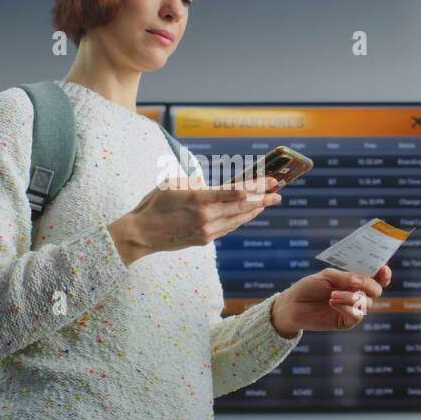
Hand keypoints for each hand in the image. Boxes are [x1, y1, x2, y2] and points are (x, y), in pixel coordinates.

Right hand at [110, 173, 280, 263]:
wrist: (142, 233)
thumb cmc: (154, 204)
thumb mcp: (173, 183)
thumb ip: (196, 183)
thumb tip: (212, 187)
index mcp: (199, 198)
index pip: (236, 191)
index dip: (257, 186)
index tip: (270, 180)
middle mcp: (207, 216)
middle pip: (242, 206)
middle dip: (263, 198)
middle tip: (278, 192)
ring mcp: (207, 230)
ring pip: (238, 219)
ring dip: (255, 210)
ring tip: (269, 202)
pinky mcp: (204, 239)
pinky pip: (228, 227)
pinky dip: (241, 219)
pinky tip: (249, 214)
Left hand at [273, 265, 392, 333]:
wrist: (293, 304)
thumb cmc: (310, 286)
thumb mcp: (328, 276)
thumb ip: (346, 277)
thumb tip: (361, 281)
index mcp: (355, 280)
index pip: (376, 277)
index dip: (384, 274)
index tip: (383, 269)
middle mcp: (357, 293)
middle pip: (376, 290)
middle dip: (368, 285)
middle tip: (353, 282)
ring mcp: (353, 308)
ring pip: (366, 303)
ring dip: (350, 297)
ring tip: (332, 295)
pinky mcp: (346, 321)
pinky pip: (356, 316)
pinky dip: (346, 307)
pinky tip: (332, 302)